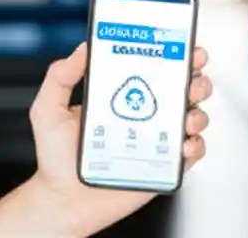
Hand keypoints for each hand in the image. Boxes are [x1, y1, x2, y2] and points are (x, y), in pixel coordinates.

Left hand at [27, 42, 212, 236]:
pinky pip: (192, 153)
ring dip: (199, 112)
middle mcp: (146, 115)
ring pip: (195, 117)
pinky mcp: (165, 167)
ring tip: (187, 117)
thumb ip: (60, 76)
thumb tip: (83, 48)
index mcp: (124, 96)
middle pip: (185, 89)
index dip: (177, 56)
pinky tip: (184, 144)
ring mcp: (158, 141)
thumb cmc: (56, 157)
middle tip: (191, 80)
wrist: (63, 200)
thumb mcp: (49, 109)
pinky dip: (196, 145)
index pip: (157, 69)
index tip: (185, 47)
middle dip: (197, 80)